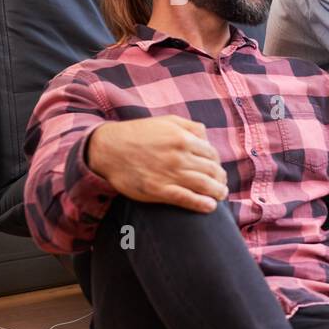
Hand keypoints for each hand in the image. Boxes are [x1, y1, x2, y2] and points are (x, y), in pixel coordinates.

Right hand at [87, 115, 227, 212]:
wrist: (107, 149)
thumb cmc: (138, 134)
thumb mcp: (166, 122)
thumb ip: (190, 126)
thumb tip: (208, 138)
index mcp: (183, 138)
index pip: (212, 154)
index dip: (217, 163)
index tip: (217, 170)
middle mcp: (179, 156)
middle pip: (212, 170)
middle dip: (220, 179)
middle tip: (221, 185)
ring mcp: (170, 173)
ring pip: (204, 185)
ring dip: (217, 192)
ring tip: (220, 195)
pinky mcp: (158, 190)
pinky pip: (187, 199)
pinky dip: (202, 204)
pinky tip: (210, 207)